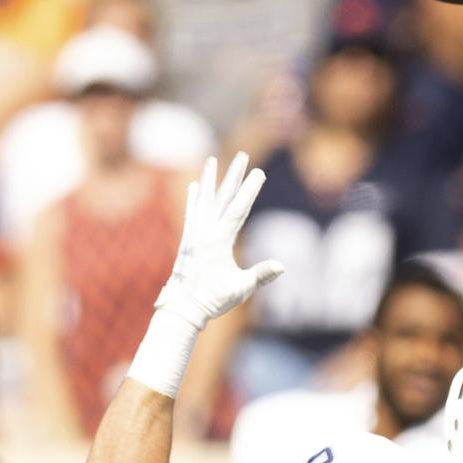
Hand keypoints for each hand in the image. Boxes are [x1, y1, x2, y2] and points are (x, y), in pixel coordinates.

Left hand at [154, 151, 287, 339]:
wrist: (182, 307)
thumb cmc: (212, 299)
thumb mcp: (240, 289)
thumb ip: (260, 275)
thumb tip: (281, 266)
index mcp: (219, 240)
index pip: (238, 209)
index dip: (250, 190)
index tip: (260, 173)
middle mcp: (205, 231)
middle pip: (222, 197)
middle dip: (234, 175)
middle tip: (243, 155)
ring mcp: (194, 234)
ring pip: (204, 200)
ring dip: (210, 180)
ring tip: (211, 161)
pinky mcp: (188, 240)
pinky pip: (192, 212)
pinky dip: (194, 198)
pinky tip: (195, 187)